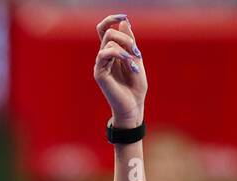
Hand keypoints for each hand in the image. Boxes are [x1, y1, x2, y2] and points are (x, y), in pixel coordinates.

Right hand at [93, 13, 146, 127]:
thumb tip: (124, 21)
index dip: (111, 19)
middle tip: (136, 51)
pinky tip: (131, 65)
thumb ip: (130, 42)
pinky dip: (120, 54)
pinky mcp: (99, 73)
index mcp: (111, 53)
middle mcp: (103, 56)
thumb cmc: (136, 87)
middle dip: (125, 37)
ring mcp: (100, 64)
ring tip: (135, 62)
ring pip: (108, 40)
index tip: (124, 16)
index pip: (104, 29)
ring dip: (126, 47)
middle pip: (107, 32)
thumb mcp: (137, 59)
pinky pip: (105, 53)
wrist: (134, 107)